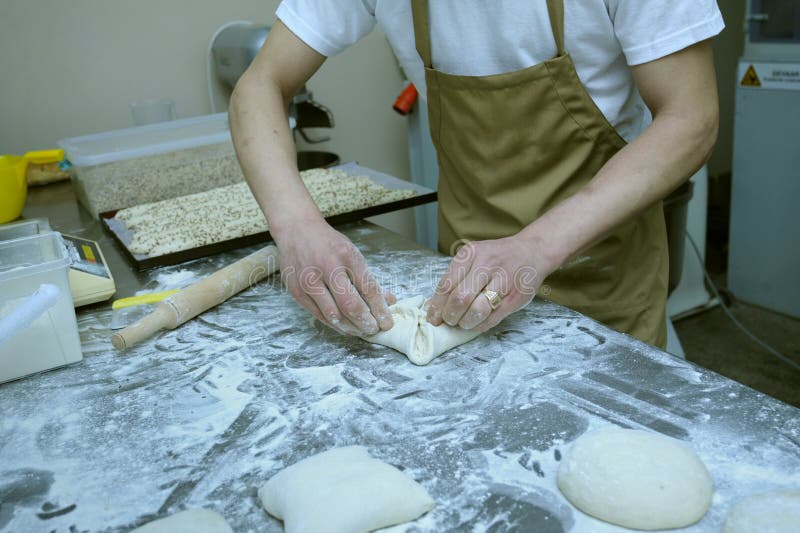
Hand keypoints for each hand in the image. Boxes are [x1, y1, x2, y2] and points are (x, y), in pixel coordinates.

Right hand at [274, 219, 394, 335]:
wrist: (296, 230)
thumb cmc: (328, 243)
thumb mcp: (352, 253)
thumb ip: (368, 278)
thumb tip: (388, 301)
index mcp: (346, 256)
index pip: (368, 288)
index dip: (380, 309)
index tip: (387, 322)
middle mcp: (327, 268)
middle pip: (350, 305)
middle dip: (366, 322)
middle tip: (374, 329)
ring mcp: (308, 281)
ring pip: (333, 315)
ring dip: (351, 328)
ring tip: (361, 331)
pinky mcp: (296, 291)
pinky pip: (318, 315)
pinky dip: (334, 324)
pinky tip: (344, 327)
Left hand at [426, 236, 549, 332]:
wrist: (532, 251)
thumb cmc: (496, 257)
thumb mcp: (474, 256)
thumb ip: (455, 277)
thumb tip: (433, 305)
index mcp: (471, 253)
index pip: (447, 284)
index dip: (437, 305)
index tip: (432, 317)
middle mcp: (488, 264)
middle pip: (461, 298)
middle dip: (450, 315)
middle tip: (448, 321)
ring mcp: (504, 281)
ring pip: (477, 310)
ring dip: (465, 322)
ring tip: (462, 323)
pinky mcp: (516, 297)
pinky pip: (493, 318)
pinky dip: (480, 325)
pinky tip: (475, 324)